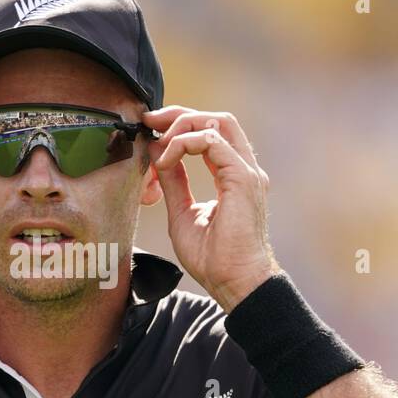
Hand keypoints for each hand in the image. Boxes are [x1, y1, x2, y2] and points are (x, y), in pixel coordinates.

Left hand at [143, 106, 279, 311]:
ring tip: (159, 141)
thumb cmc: (213, 258)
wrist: (234, 282)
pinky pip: (211, 142)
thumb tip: (159, 156)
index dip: (181, 125)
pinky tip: (166, 162)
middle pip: (216, 120)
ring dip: (182, 125)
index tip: (152, 130)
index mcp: (234, 176)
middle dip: (180, 115)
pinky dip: (184, 144)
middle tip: (151, 121)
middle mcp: (244, 169)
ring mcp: (246, 172)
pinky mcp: (242, 178)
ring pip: (217, 123)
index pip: (211, 133)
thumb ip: (173, 182)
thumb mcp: (182, 212)